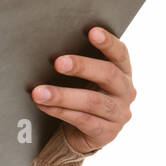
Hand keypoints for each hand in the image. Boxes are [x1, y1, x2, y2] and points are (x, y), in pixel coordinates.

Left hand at [32, 27, 133, 153]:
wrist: (84, 133)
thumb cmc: (83, 93)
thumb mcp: (87, 78)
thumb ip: (80, 64)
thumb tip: (50, 45)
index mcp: (123, 71)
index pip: (120, 53)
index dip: (108, 42)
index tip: (92, 32)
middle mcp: (126, 91)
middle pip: (108, 74)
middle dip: (82, 66)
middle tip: (58, 62)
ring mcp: (119, 114)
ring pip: (92, 101)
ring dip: (63, 95)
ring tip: (39, 92)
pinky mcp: (107, 133)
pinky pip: (83, 120)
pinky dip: (60, 111)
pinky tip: (44, 105)